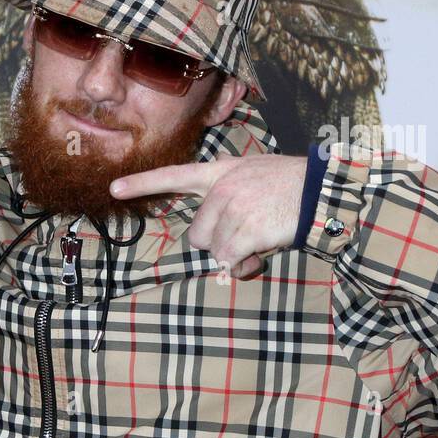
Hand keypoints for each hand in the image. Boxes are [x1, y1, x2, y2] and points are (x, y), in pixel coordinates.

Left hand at [109, 155, 306, 278]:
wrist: (324, 191)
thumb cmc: (292, 188)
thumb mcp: (255, 178)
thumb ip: (230, 201)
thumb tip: (223, 246)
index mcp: (221, 172)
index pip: (174, 175)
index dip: (142, 183)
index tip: (114, 188)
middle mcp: (221, 188)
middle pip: (196, 233)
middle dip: (217, 242)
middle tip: (247, 233)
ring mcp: (233, 208)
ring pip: (213, 249)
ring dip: (235, 254)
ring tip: (260, 239)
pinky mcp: (245, 229)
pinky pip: (229, 260)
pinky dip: (243, 265)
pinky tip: (260, 253)